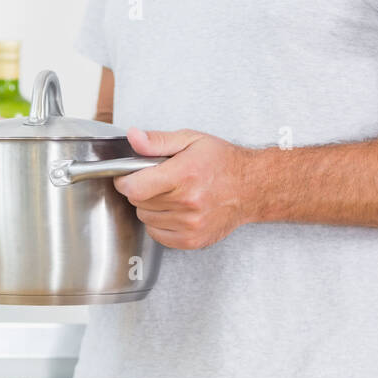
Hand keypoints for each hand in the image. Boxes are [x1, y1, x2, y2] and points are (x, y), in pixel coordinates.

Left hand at [113, 127, 253, 249]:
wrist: (252, 188)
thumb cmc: (222, 162)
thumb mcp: (190, 140)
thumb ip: (157, 141)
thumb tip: (133, 137)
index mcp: (185, 175)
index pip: (135, 188)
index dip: (125, 181)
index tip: (128, 177)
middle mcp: (188, 203)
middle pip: (139, 203)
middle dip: (142, 191)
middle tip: (160, 181)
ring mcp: (190, 225)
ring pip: (146, 219)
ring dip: (151, 208)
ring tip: (171, 195)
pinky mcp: (192, 240)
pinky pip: (157, 234)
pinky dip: (159, 223)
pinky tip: (175, 210)